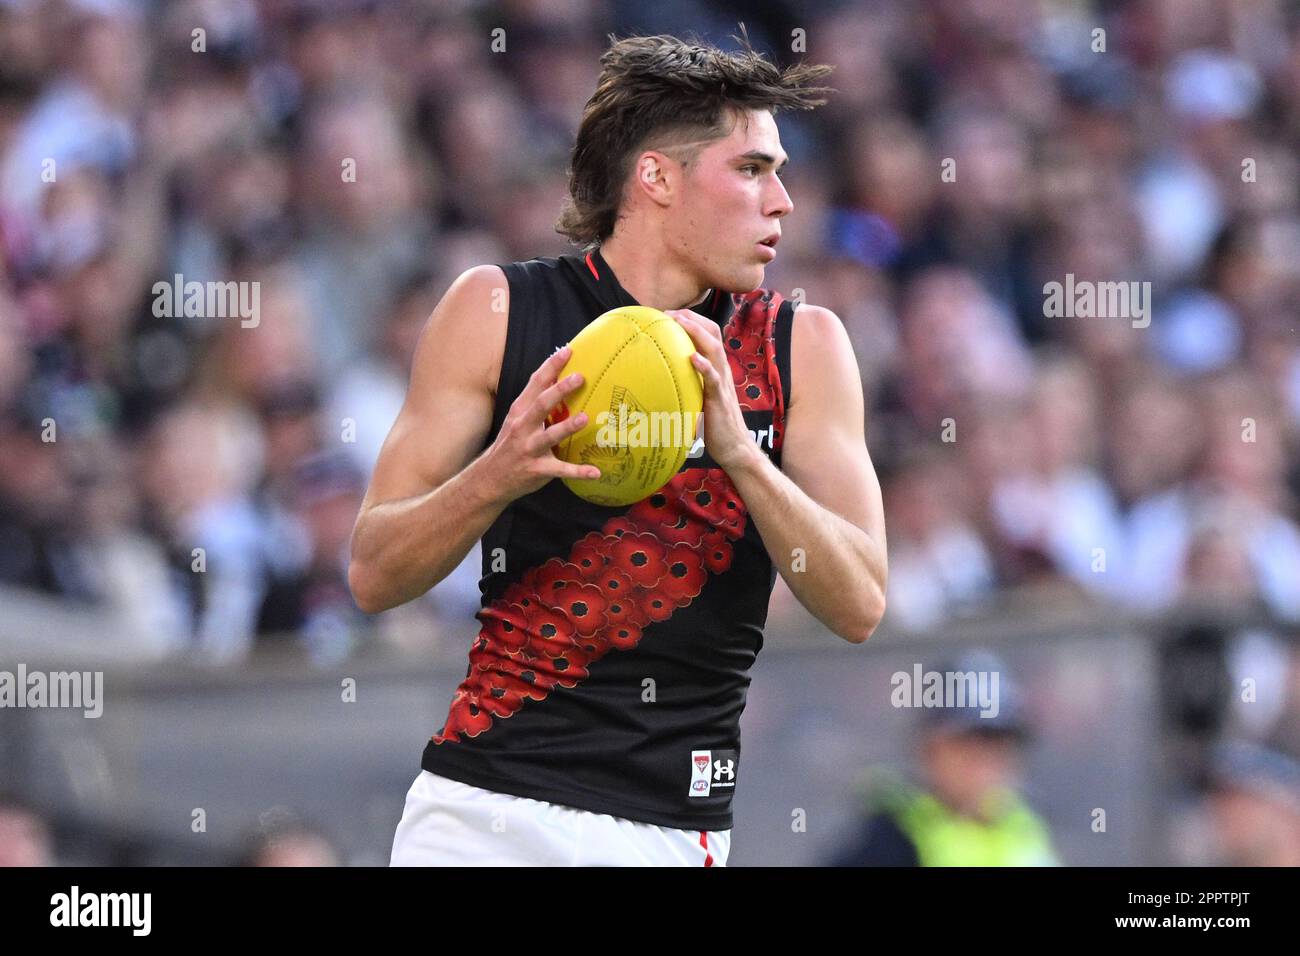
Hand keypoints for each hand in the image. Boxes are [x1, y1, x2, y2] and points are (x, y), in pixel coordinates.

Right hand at [484, 345, 600, 501]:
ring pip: (549, 436)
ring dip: (566, 427)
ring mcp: (529, 449)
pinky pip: (560, 470)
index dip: (551, 366)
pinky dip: (578, 471)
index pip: (535, 383)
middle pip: (541, 405)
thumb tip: (556, 377)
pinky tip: (595, 472)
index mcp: (519, 411)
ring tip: (585, 418)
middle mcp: (522, 427)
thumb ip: (534, 401)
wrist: (489, 479)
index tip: (567, 351)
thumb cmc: (510, 445)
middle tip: (580, 377)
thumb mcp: (517, 419)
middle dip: (559, 390)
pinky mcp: (537, 470)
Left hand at [669, 309, 757, 473]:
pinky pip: (714, 379)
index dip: (692, 320)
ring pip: (715, 349)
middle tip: (670, 313)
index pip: (708, 334)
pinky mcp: (720, 399)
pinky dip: (705, 366)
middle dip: (693, 319)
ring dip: (698, 333)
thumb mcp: (698, 398)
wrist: (734, 447)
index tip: (670, 313)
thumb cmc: (713, 425)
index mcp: (716, 368)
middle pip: (713, 333)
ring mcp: (723, 383)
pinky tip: (693, 358)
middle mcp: (722, 370)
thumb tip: (660, 379)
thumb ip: (687, 384)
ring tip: (681, 323)